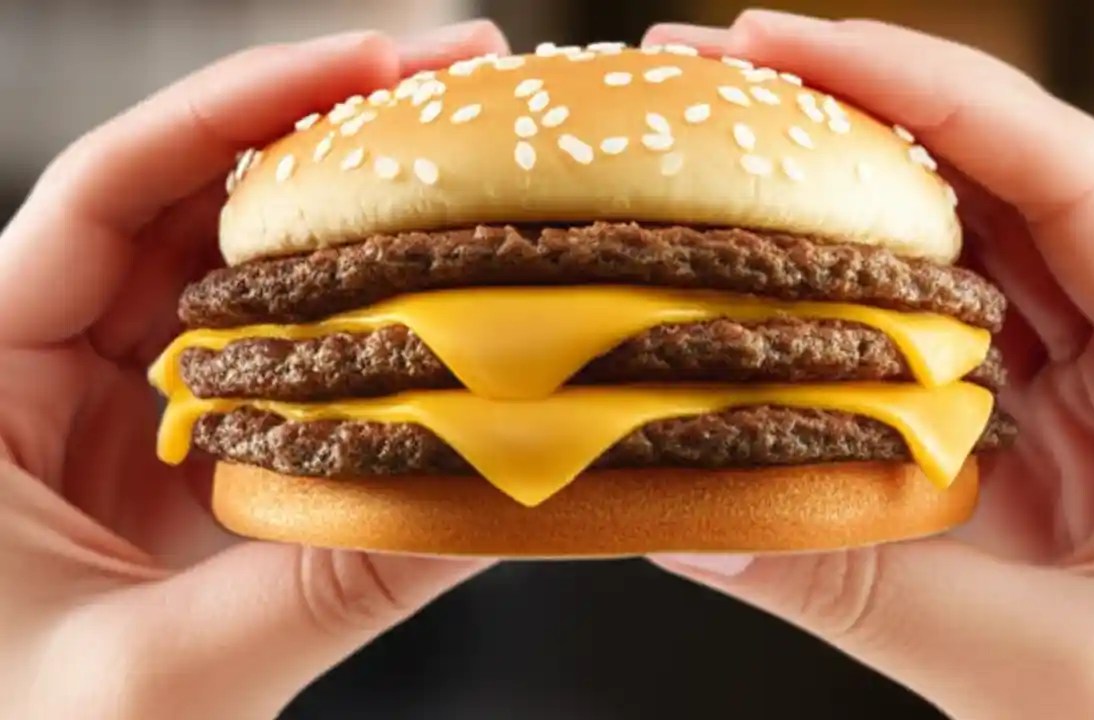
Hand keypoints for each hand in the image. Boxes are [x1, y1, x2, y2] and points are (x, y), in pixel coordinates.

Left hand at [0, 21, 507, 719]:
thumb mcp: (166, 675)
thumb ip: (332, 581)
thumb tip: (496, 492)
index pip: (107, 193)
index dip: (240, 108)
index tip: (372, 63)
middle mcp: (46, 373)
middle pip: (190, 209)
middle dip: (321, 138)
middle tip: (454, 93)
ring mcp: (130, 413)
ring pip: (244, 279)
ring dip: (349, 224)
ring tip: (462, 170)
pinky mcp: (195, 458)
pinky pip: (282, 361)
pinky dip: (358, 325)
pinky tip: (433, 299)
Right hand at [646, 11, 1093, 718]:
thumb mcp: (1070, 682)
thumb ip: (872, 595)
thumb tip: (686, 518)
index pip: (1064, 172)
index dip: (920, 85)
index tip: (779, 43)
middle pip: (1003, 195)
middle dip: (858, 127)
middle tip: (711, 91)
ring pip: (961, 276)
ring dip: (846, 222)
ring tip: (722, 174)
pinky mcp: (1044, 467)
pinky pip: (936, 367)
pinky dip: (848, 333)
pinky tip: (771, 310)